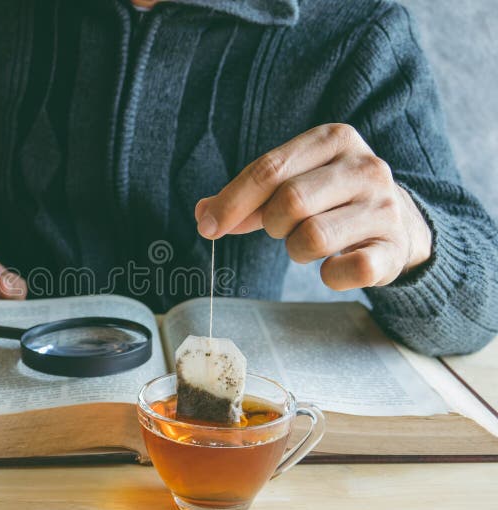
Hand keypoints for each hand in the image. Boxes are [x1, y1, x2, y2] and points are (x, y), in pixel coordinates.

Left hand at [195, 123, 431, 290]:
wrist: (401, 224)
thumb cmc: (331, 200)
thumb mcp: (292, 182)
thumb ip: (247, 196)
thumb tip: (203, 214)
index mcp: (334, 139)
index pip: (269, 169)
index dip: (232, 201)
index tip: (207, 226)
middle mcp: (365, 167)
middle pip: (289, 201)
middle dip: (272, 224)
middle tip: (282, 229)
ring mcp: (384, 208)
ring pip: (313, 237)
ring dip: (297, 250)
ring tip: (310, 243)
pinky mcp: (394, 248)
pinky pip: (347, 270)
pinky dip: (330, 276)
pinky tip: (334, 266)